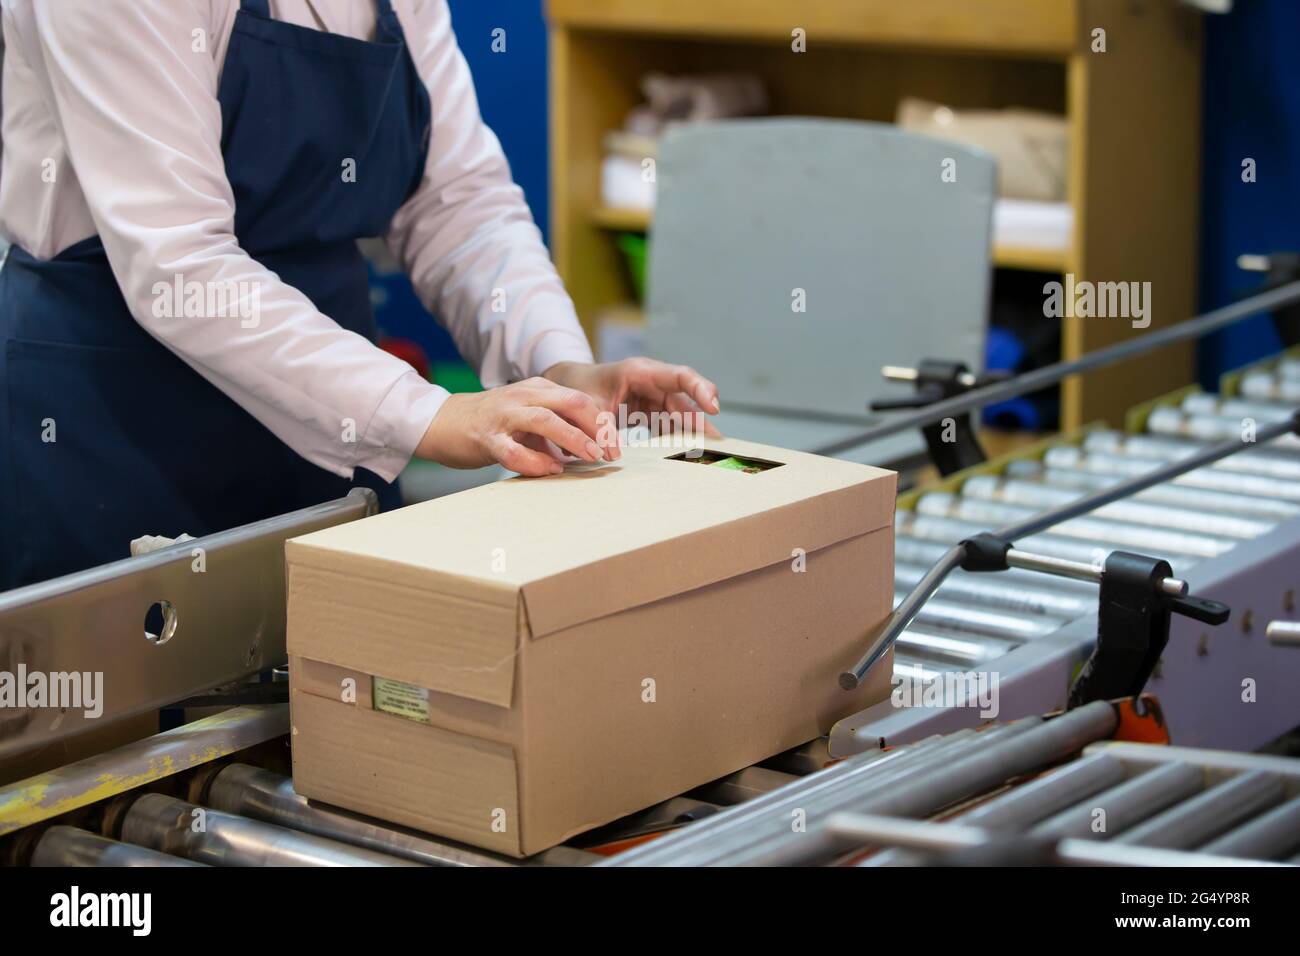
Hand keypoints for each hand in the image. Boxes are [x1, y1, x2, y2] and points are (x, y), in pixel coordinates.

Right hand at [415, 377, 616, 475]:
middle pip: (571, 403)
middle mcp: (523, 396)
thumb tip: (590, 449)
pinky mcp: (485, 437)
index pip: (580, 399)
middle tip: (611, 453)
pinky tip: (550, 470)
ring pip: (545, 421)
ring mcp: (503, 415)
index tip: (616, 446)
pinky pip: (513, 450)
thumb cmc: (492, 422)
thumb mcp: (528, 417)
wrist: (442, 421)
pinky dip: (535, 461)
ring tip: (591, 457)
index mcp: (538, 389)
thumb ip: (557, 429)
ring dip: (573, 439)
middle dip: (597, 428)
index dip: (603, 423)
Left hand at [542, 358, 721, 440]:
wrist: (567, 386)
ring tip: (711, 450)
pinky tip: (691, 452)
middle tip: (717, 442)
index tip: (713, 407)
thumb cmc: (577, 388)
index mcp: (640, 372)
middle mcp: (653, 382)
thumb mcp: (587, 406)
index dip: (700, 389)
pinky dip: (679, 437)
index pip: (679, 376)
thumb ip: (602, 428)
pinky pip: (670, 423)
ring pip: (681, 413)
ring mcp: (653, 396)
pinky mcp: (650, 410)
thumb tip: (613, 455)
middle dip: (702, 419)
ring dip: (694, 431)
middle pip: (686, 398)